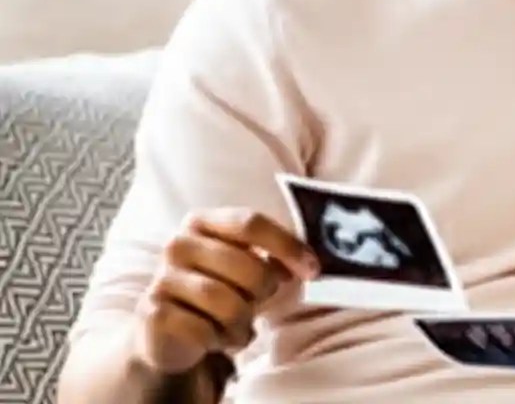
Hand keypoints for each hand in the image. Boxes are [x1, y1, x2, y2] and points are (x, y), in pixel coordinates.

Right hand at [132, 209, 318, 374]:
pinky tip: (216, 338)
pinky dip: (222, 340)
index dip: (287, 246)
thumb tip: (309, 263)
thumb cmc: (219, 290)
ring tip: (237, 323)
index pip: (251, 223)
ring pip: (229, 303)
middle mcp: (178, 244)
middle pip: (248, 267)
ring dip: (243, 321)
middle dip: (264, 291)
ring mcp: (161, 279)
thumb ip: (274, 257)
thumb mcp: (247, 266)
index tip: (313, 270)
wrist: (167, 330)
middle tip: (258, 301)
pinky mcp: (154, 313)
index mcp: (202, 221)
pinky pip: (205, 331)